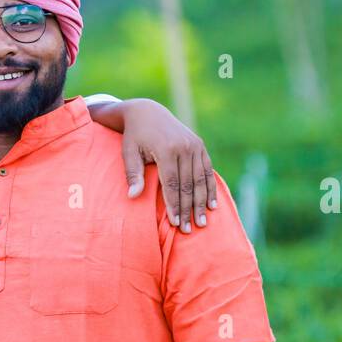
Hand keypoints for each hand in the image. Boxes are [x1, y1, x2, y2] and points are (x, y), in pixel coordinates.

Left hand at [120, 99, 215, 231]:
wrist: (147, 112)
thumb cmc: (134, 137)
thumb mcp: (129, 153)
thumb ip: (133, 174)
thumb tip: (132, 196)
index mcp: (166, 149)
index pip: (172, 184)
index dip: (174, 205)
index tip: (176, 224)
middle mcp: (184, 147)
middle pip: (188, 185)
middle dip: (189, 209)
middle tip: (188, 229)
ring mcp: (195, 145)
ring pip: (200, 179)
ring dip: (202, 202)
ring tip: (201, 222)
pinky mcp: (200, 145)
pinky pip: (207, 170)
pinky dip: (210, 188)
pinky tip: (212, 205)